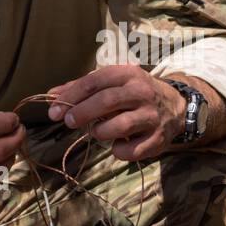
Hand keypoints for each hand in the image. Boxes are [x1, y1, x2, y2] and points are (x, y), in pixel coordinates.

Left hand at [47, 64, 183, 161]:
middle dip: (82, 113)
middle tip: (69, 122)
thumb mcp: (111, 84)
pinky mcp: (157, 138)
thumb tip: (51, 97)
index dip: (71, 96)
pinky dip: (118, 151)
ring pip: (119, 126)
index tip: (54, 111)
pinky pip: (131, 150)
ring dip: (100, 132)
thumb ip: (81, 89)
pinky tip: (117, 145)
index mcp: (127, 75)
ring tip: (97, 131)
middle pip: (106, 102)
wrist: (175, 107)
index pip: (94, 82)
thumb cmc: (132, 95)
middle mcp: (142, 92)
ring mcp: (151, 116)